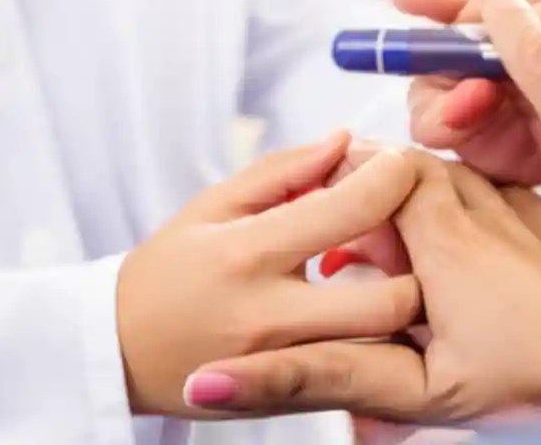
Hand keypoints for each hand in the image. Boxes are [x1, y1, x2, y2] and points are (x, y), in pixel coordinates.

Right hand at [116, 132, 419, 416]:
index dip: (390, 178)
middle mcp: (273, 316)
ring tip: (405, 267)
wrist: (119, 354)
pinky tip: (381, 304)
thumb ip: (283, 171)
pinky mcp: (298, 400)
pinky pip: (367, 373)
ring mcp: (288, 367)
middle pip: (391, 297)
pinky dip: (389, 338)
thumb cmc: (168, 271)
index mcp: (248, 254)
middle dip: (420, 259)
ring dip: (411, 304)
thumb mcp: (212, 206)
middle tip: (419, 230)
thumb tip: (346, 140)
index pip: (349, 210)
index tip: (399, 164)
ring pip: (388, 345)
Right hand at [182, 151, 540, 421]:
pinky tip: (468, 280)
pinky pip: (489, 198)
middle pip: (404, 172)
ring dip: (416, 219)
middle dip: (370, 209)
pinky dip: (461, 226)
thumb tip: (210, 379)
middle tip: (359, 268)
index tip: (323, 240)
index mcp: (443, 225)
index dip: (336, 194)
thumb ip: (315, 376)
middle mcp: (484, 199)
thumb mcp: (418, 389)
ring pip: (448, 183)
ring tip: (413, 283)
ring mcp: (521, 205)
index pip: (370, 166)